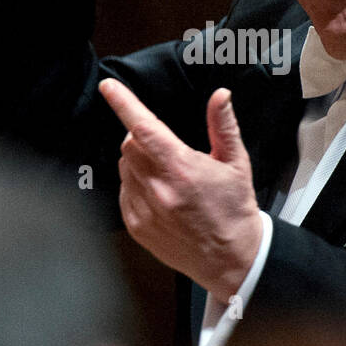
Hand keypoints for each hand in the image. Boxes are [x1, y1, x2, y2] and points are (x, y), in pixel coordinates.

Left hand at [99, 79, 263, 301]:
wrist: (231, 259)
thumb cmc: (234, 210)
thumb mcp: (236, 163)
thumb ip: (223, 126)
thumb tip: (220, 96)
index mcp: (182, 169)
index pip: (144, 128)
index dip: (123, 103)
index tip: (109, 87)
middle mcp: (159, 190)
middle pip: (130, 145)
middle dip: (141, 137)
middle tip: (165, 148)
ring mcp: (145, 210)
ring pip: (124, 168)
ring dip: (138, 162)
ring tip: (167, 175)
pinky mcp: (137, 227)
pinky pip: (123, 192)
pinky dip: (135, 185)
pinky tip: (159, 194)